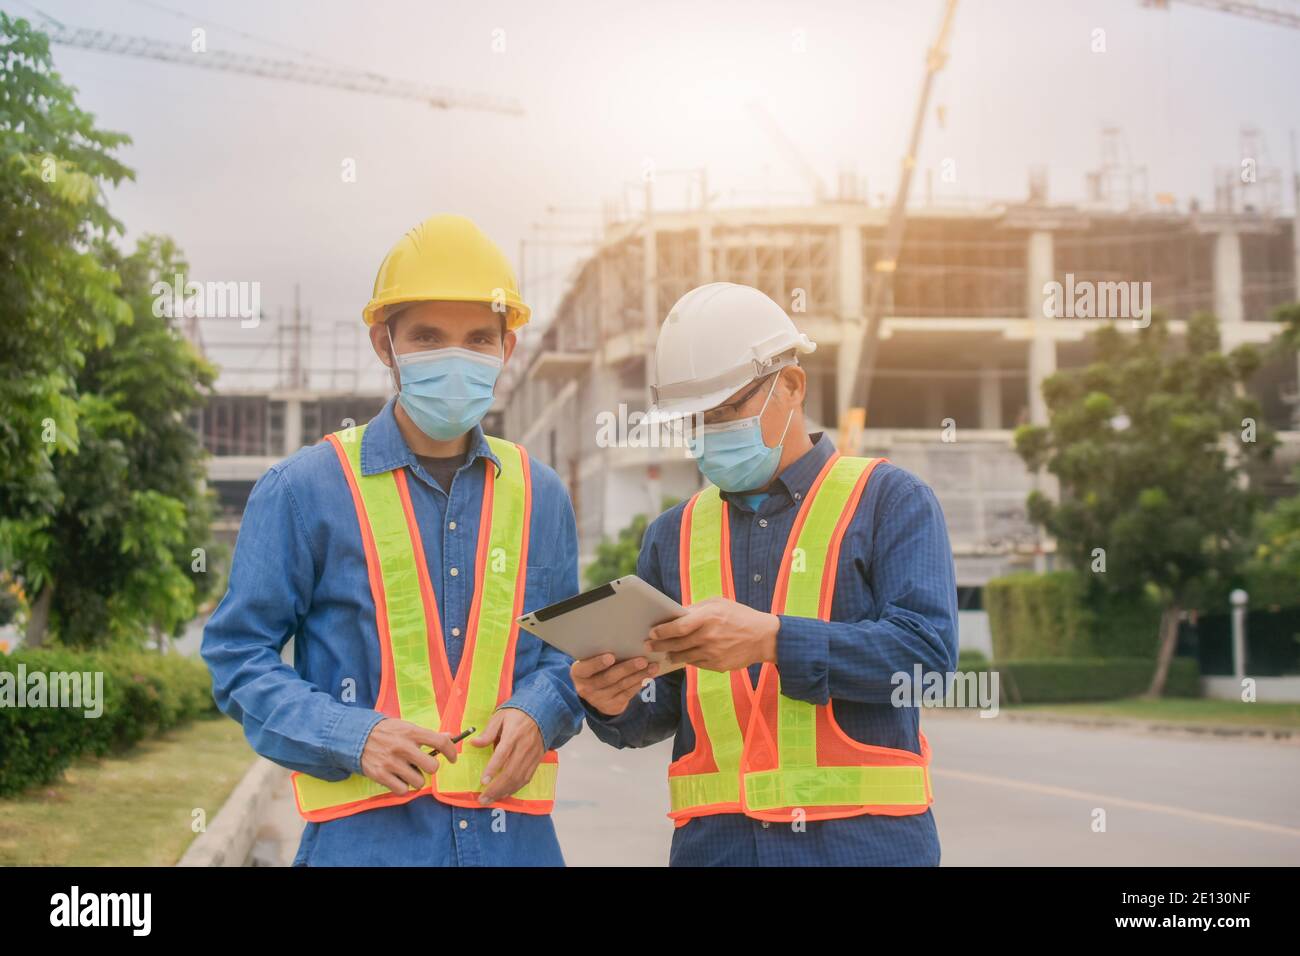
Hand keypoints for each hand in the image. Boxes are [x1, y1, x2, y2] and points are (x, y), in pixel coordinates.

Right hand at [360, 717, 458, 795]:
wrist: (357, 736)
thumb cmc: (387, 732)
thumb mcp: (407, 727)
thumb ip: (428, 734)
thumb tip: (450, 737)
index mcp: (412, 732)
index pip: (440, 742)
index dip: (451, 752)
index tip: (453, 758)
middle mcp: (403, 747)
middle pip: (432, 767)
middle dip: (431, 768)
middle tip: (423, 766)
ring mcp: (391, 762)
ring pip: (418, 782)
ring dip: (416, 779)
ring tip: (407, 772)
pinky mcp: (380, 775)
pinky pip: (402, 790)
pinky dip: (402, 787)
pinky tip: (398, 778)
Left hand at [470, 707, 545, 804]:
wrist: (542, 713)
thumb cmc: (517, 715)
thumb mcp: (500, 717)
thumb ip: (487, 732)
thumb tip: (473, 743)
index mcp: (513, 734)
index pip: (503, 754)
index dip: (493, 769)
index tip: (483, 781)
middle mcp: (524, 747)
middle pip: (511, 772)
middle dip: (496, 788)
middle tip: (483, 799)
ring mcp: (532, 756)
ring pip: (519, 779)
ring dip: (504, 792)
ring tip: (491, 800)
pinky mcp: (536, 761)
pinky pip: (526, 779)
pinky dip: (515, 789)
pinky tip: (505, 793)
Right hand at [571, 654, 658, 716]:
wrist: (596, 693)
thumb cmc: (596, 668)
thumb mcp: (591, 662)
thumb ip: (599, 653)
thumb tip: (624, 640)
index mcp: (578, 673)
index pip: (586, 668)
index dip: (598, 663)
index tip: (611, 656)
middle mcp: (586, 688)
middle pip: (609, 678)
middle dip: (627, 668)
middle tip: (642, 660)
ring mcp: (599, 699)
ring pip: (622, 686)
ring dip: (639, 675)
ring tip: (652, 666)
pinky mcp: (612, 706)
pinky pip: (628, 693)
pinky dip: (640, 683)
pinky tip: (649, 676)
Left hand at [645, 596, 778, 671]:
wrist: (763, 637)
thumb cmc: (739, 616)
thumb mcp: (718, 604)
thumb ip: (696, 609)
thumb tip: (675, 614)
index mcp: (708, 617)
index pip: (678, 627)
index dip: (662, 631)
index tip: (652, 632)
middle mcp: (708, 637)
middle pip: (676, 644)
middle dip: (659, 645)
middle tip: (648, 646)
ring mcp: (713, 653)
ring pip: (683, 656)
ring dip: (671, 654)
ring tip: (665, 652)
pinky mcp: (717, 666)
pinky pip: (696, 663)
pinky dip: (688, 660)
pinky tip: (682, 656)